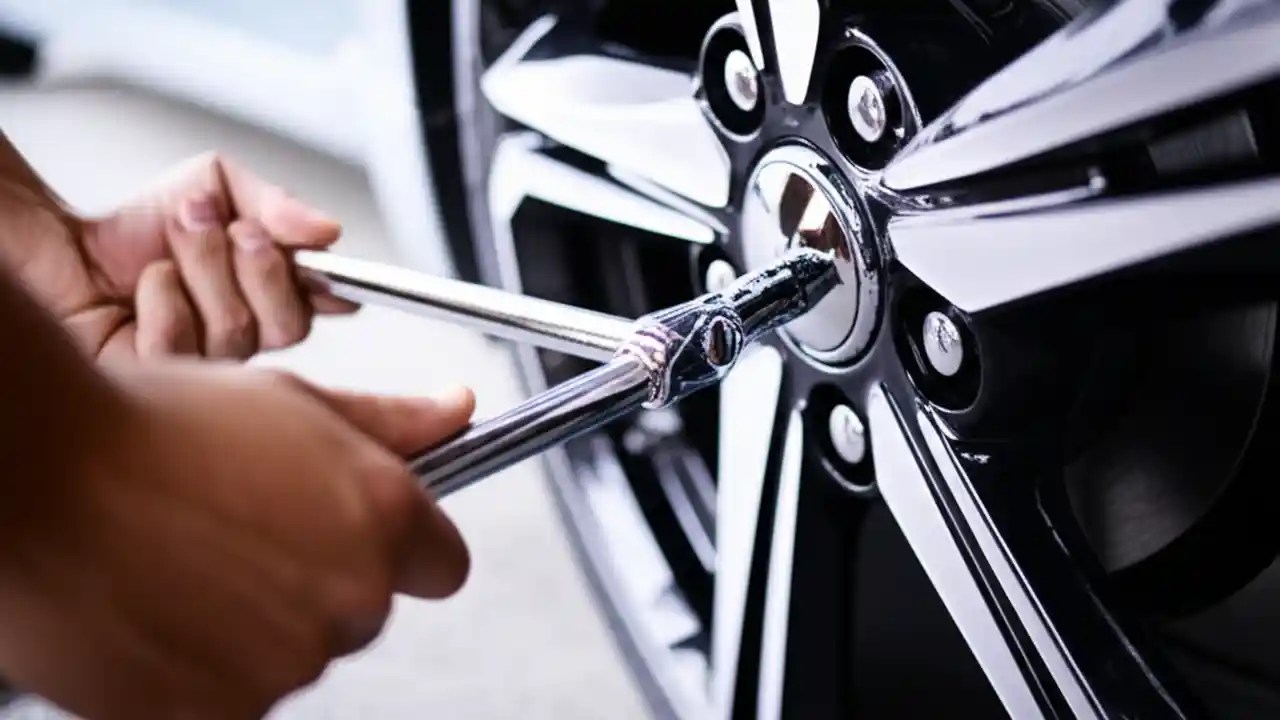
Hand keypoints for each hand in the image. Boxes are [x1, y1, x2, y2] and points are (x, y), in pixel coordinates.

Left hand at [0, 151, 353, 362]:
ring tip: (167, 251)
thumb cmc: (142, 222)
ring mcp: (210, 369)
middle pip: (291, 325)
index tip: (310, 251)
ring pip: (236, 329)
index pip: (329, 305)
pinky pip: (181, 343)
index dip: (328, 283)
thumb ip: (277, 202)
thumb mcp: (218, 186)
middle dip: (256, 264)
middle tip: (218, 225)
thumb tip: (329, 230)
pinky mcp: (162, 383)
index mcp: (274, 296)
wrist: (65, 241)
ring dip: (198, 268)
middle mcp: (249, 339)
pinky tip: (142, 291)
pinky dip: (160, 299)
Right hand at [0, 364, 473, 719]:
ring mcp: (285, 663)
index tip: (360, 535)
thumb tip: (453, 411)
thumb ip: (387, 423)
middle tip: (241, 532)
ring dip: (257, 624)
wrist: (32, 476)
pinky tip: (159, 605)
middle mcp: (349, 594)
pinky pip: (233, 697)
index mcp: (380, 515)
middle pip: (365, 610)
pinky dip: (203, 666)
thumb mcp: (285, 401)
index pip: (443, 564)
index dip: (405, 548)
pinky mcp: (217, 715)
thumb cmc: (147, 426)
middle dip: (319, 578)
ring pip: (297, 654)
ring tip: (185, 560)